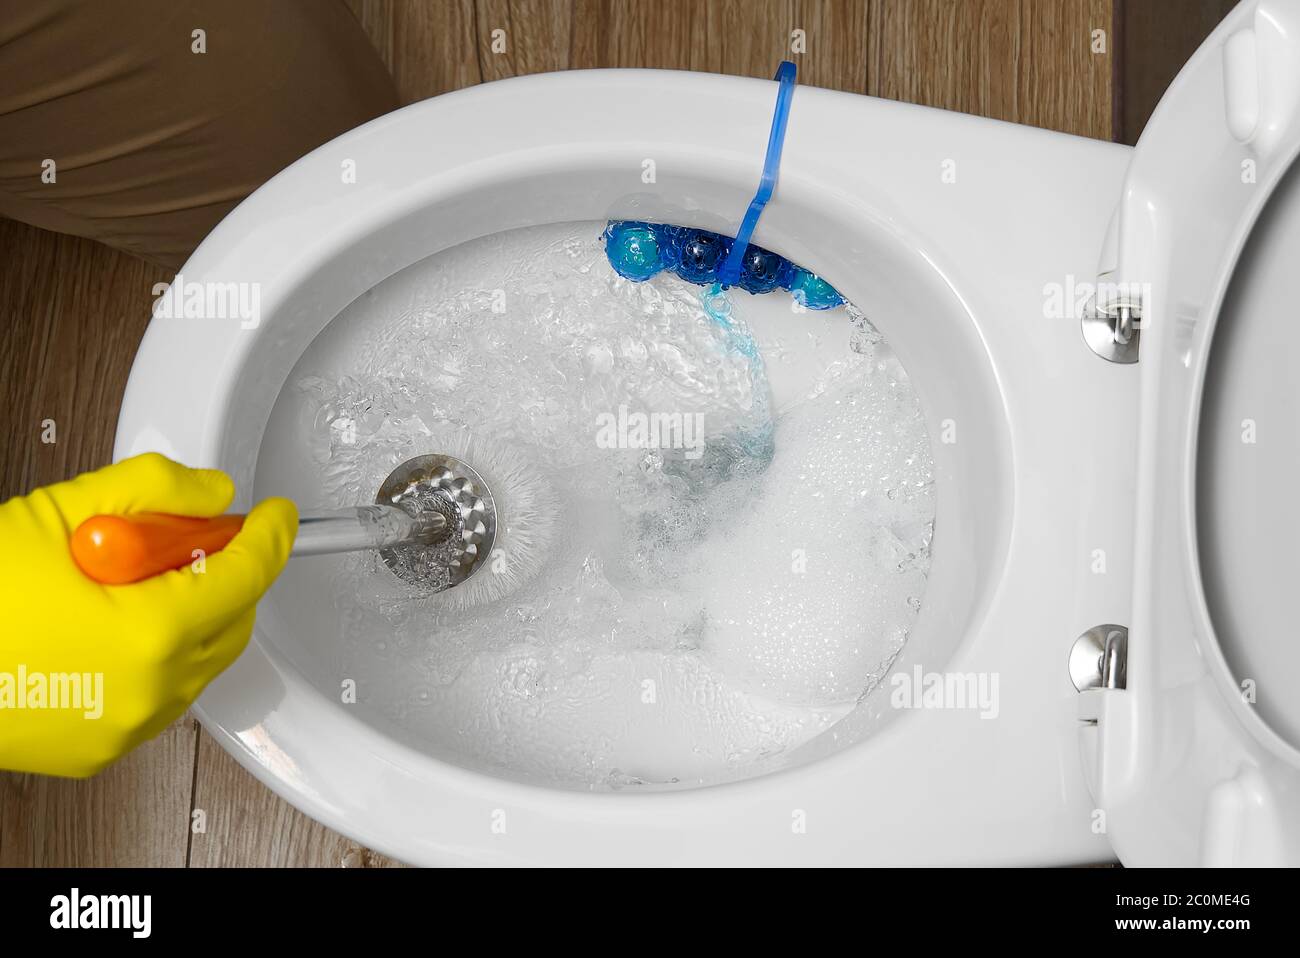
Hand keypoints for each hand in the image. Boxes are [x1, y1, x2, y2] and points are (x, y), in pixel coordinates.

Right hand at [0, 453, 295, 776]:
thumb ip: (156, 490)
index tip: (275, 516)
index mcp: (152, 630)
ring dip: (192, 617)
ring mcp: (127, 726)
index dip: (269, 534)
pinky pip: (162, 696)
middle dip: (226, 574)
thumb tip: (212, 495)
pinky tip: (110, 628)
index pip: (248, 573)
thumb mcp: (65, 510)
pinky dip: (158, 659)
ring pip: (202, 661)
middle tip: (188, 540)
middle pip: (234, 619)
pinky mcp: (101, 749)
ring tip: (129, 584)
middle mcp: (150, 689)